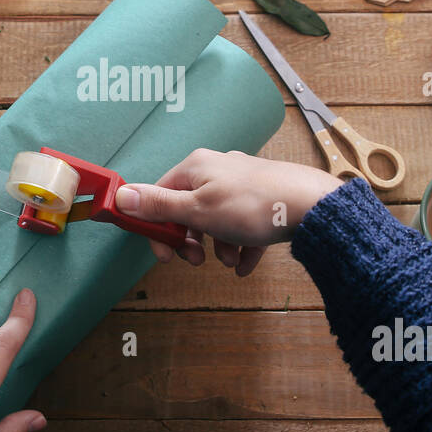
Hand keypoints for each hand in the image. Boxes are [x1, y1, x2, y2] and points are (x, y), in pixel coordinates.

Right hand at [114, 149, 342, 275]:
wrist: (311, 206)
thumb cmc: (254, 205)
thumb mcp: (197, 210)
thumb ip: (158, 206)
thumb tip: (120, 195)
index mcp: (196, 168)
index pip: (160, 195)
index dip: (158, 227)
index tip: (164, 253)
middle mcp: (217, 170)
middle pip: (189, 209)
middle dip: (191, 240)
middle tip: (196, 261)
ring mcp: (243, 183)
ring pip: (218, 220)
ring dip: (220, 247)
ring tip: (233, 261)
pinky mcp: (264, 198)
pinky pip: (244, 226)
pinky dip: (243, 246)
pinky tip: (248, 263)